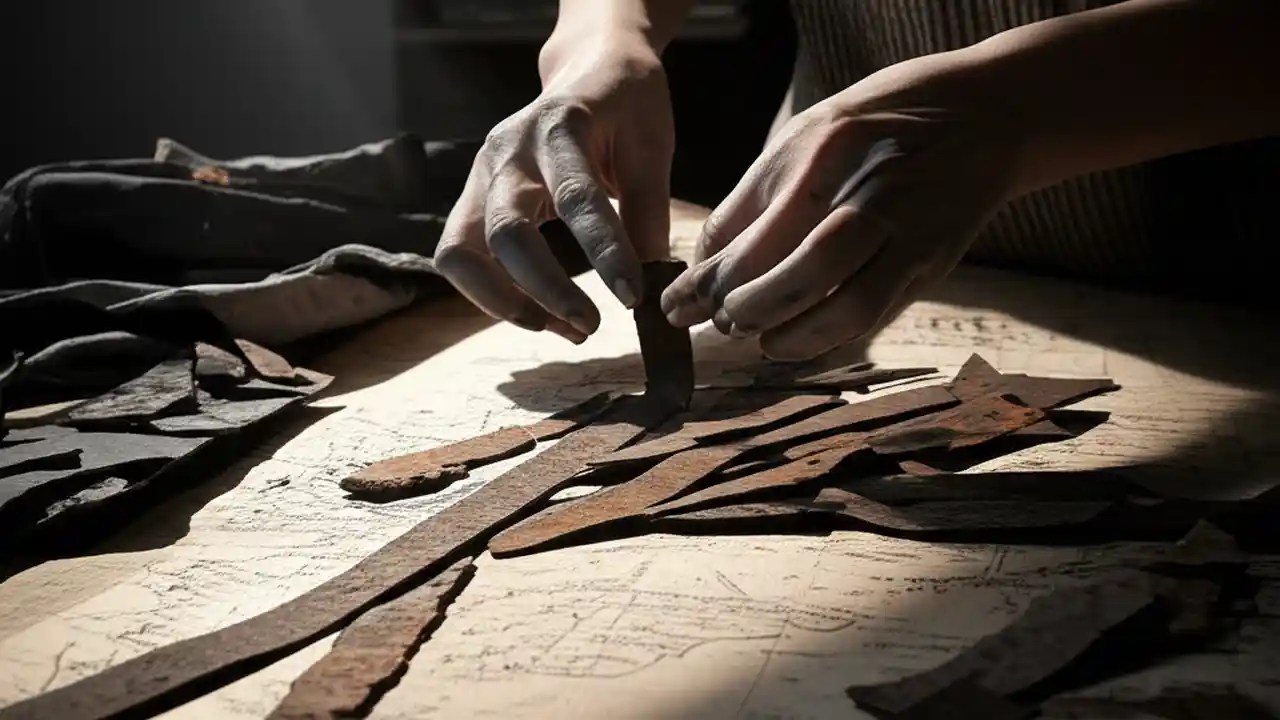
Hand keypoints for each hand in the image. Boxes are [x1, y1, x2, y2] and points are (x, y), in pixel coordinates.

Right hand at [435, 38, 674, 342]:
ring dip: (506, 302)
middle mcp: (508, 149)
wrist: (589, 67)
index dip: (604, 253)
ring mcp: (480, 174)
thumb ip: (648, 212)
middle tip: (591, 326)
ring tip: (561, 328)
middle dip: (546, 289)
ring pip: (463, 251)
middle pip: (505, 231)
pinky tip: (539, 313)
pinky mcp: (471, 198)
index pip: (576, 197)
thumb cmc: (626, 106)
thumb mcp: (651, 146)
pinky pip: (460, 257)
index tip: (632, 296)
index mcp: (559, 126)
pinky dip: (492, 294)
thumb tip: (648, 282)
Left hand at [660, 53, 1021, 360]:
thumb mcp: (806, 135)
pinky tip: (797, 340)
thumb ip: (756, 198)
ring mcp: (909, 231)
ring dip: (791, 335)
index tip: (677, 306)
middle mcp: (870, 193)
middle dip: (746, 311)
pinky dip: (830, 338)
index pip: (753, 234)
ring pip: (846, 306)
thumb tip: (704, 262)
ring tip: (758, 339)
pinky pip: (875, 315)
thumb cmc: (876, 125)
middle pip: (800, 273)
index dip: (708, 281)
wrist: (985, 114)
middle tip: (719, 323)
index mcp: (826, 152)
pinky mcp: (932, 263)